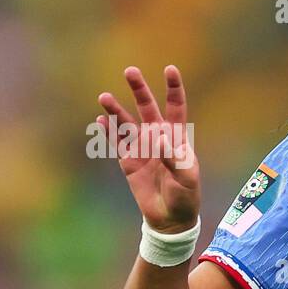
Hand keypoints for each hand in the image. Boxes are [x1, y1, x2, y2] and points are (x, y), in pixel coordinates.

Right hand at [97, 65, 199, 232]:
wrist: (171, 218)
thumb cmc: (186, 196)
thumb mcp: (187, 178)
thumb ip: (174, 158)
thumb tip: (159, 138)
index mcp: (177, 138)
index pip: (176, 107)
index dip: (174, 88)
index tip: (170, 69)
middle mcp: (158, 138)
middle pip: (147, 108)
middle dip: (139, 90)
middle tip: (130, 71)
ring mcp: (142, 149)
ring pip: (127, 124)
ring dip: (116, 110)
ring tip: (104, 97)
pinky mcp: (128, 163)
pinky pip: (116, 143)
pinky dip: (108, 132)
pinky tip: (101, 119)